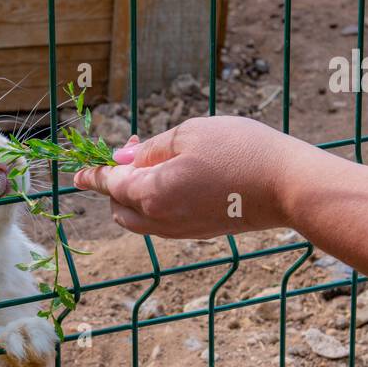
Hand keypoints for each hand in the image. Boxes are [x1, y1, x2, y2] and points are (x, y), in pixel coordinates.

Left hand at [73, 116, 306, 238]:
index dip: (92, 174)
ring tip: (154, 166)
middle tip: (131, 152)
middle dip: (115, 183)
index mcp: (151, 192)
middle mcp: (160, 219)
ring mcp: (181, 231)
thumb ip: (150, 148)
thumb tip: (124, 159)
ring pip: (139, 220)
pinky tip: (175, 181)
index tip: (78, 172)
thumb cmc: (241, 151)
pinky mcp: (199, 233)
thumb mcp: (190, 133)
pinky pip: (163, 223)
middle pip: (119, 206)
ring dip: (134, 197)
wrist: (289, 186)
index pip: (109, 183)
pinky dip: (155, 205)